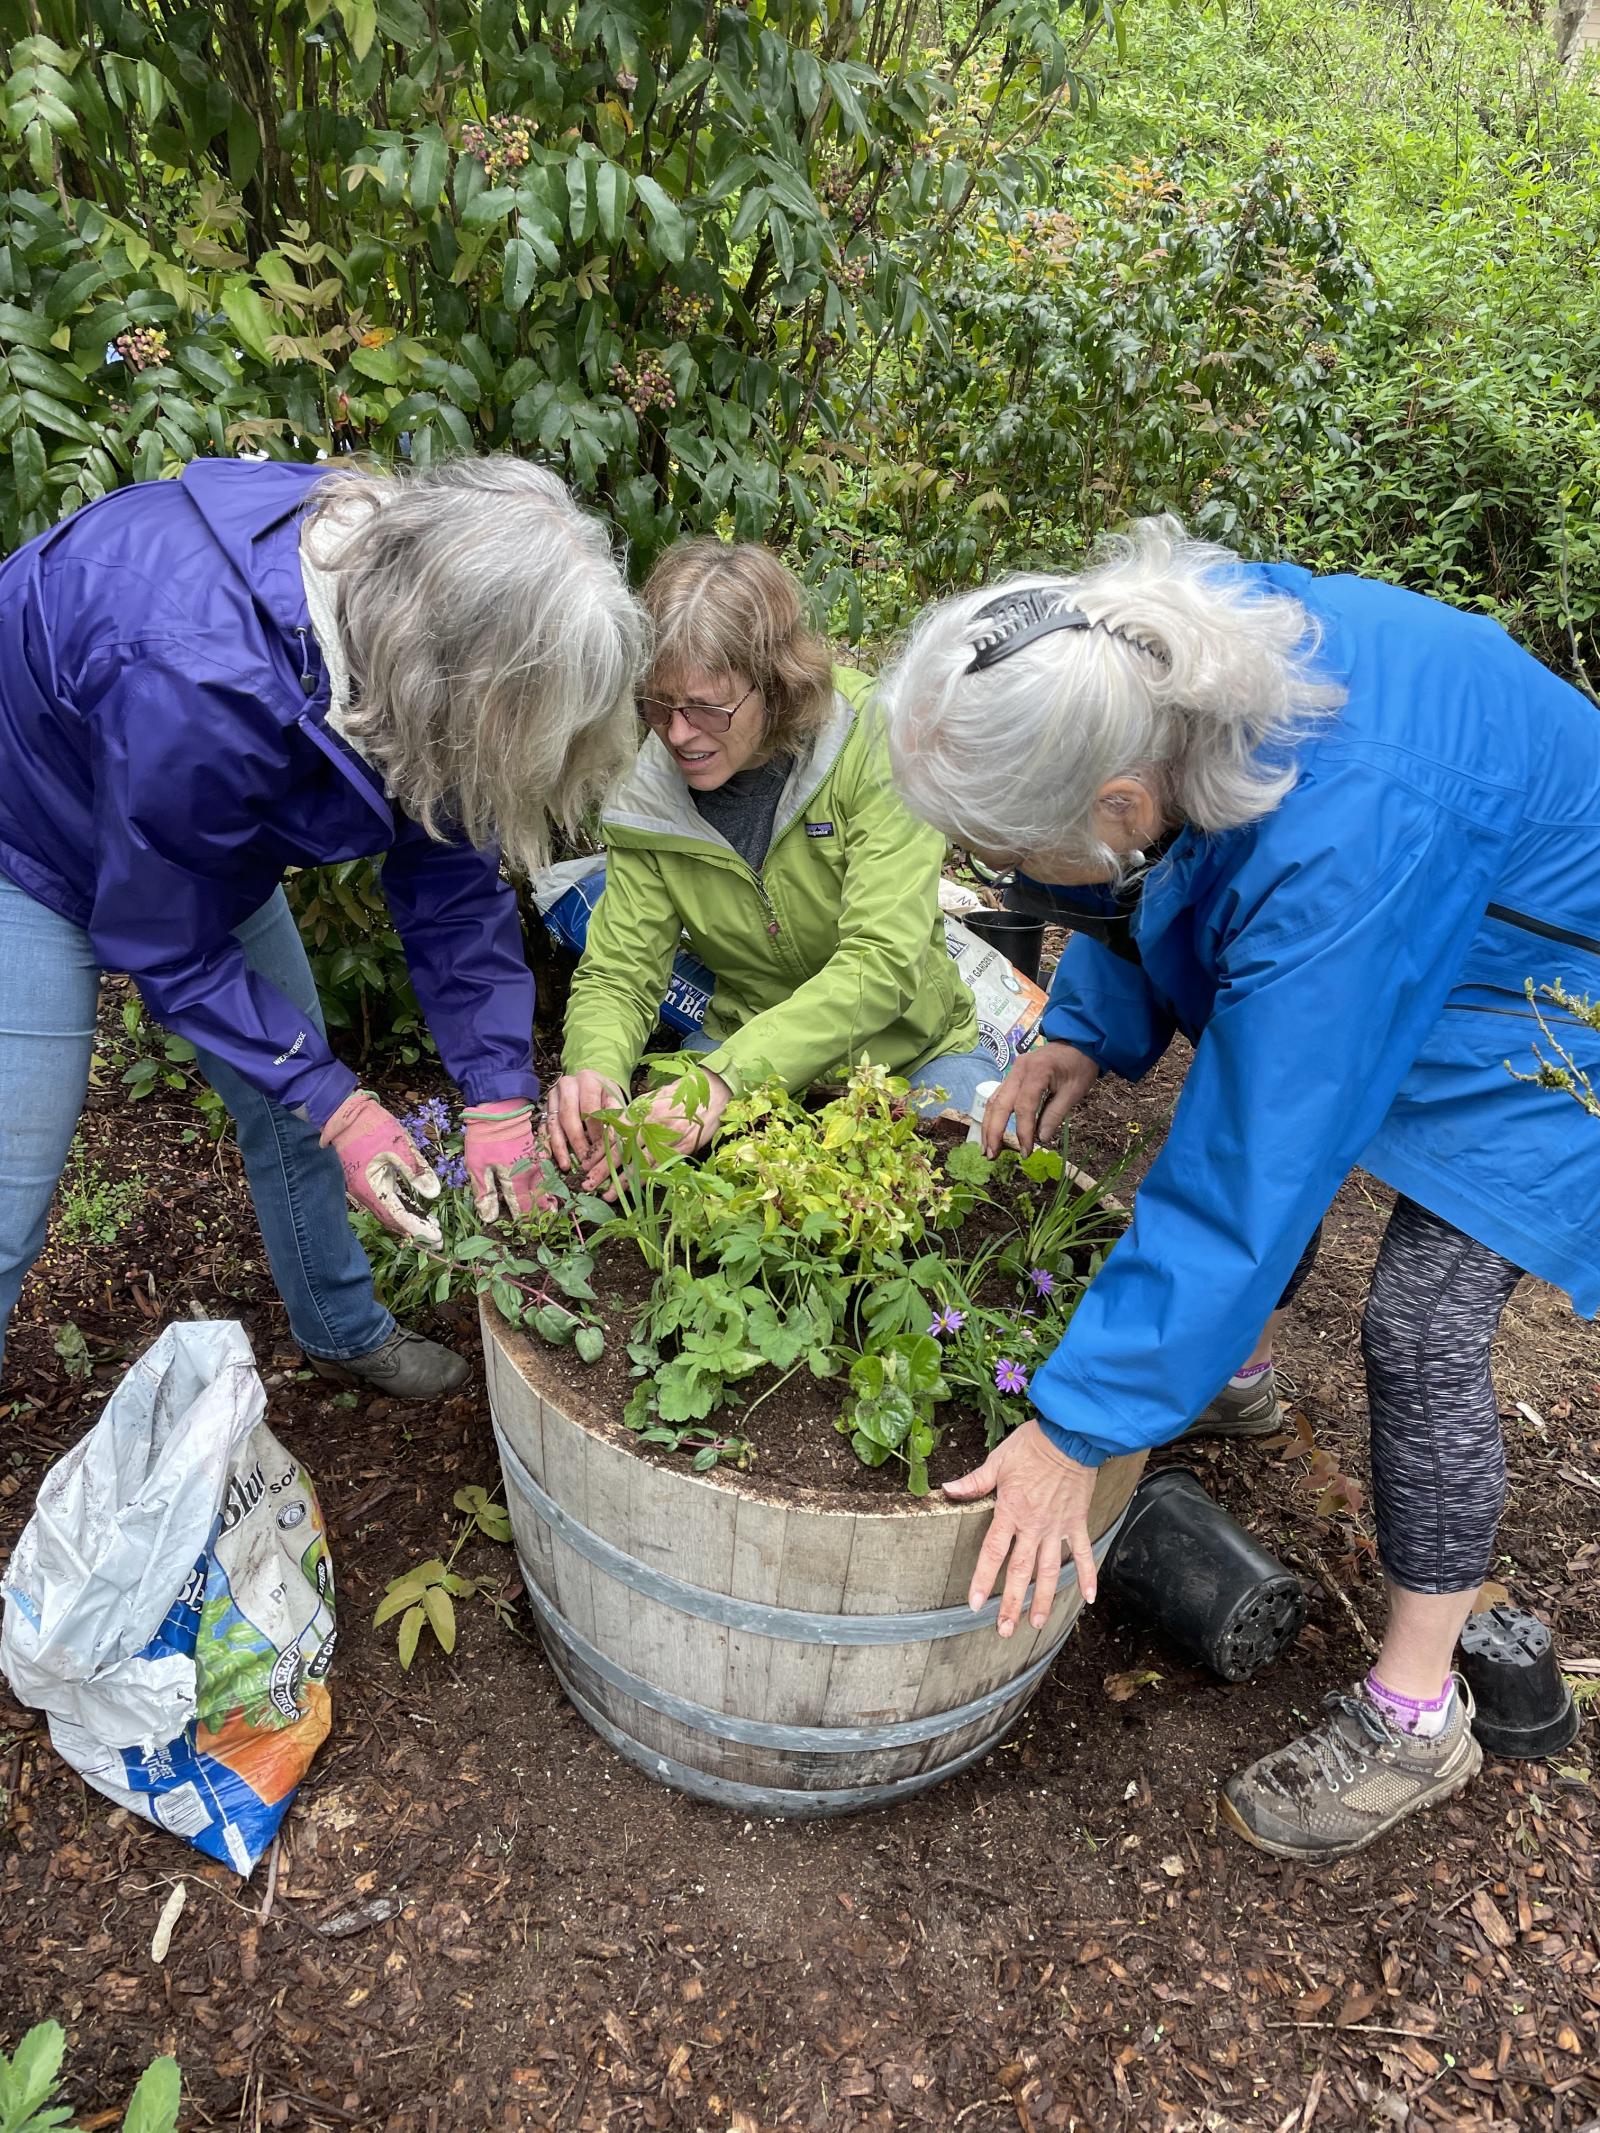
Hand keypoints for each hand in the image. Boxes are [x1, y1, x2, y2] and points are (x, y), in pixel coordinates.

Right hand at [320, 1090, 442, 1247]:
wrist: (342, 1112)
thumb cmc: (371, 1126)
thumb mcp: (400, 1145)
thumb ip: (416, 1171)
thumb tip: (434, 1194)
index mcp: (372, 1187)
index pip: (398, 1216)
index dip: (418, 1229)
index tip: (436, 1239)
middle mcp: (364, 1193)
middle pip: (391, 1219)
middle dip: (414, 1230)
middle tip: (437, 1239)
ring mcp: (362, 1187)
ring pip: (386, 1211)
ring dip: (406, 1221)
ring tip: (429, 1227)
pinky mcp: (364, 1180)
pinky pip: (382, 1200)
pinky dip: (398, 1208)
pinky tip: (413, 1210)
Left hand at [463, 1100, 551, 1221]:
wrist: (500, 1109)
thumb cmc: (484, 1139)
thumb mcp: (477, 1167)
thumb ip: (485, 1194)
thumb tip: (490, 1219)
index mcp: (515, 1181)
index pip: (522, 1208)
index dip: (524, 1222)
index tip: (527, 1234)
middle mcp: (531, 1175)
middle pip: (540, 1200)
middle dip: (543, 1214)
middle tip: (547, 1226)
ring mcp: (538, 1162)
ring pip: (547, 1185)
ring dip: (550, 1199)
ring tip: (554, 1211)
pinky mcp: (540, 1151)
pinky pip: (548, 1171)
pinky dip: (551, 1181)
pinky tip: (552, 1185)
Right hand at [543, 1071, 626, 1182]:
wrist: (591, 1083)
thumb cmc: (605, 1095)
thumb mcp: (616, 1100)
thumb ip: (617, 1118)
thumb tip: (618, 1144)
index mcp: (589, 1080)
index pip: (590, 1109)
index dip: (595, 1132)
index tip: (601, 1152)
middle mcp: (568, 1084)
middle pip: (569, 1116)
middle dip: (577, 1141)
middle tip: (585, 1161)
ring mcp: (554, 1095)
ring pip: (555, 1123)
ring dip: (561, 1147)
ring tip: (567, 1166)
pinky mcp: (546, 1106)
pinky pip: (544, 1128)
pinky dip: (547, 1144)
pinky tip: (550, 1159)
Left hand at [583, 1069, 732, 1196]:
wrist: (712, 1092)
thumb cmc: (678, 1094)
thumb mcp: (651, 1098)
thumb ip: (632, 1114)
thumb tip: (609, 1128)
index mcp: (644, 1111)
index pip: (616, 1134)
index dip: (600, 1151)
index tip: (586, 1163)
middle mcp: (655, 1126)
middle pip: (624, 1152)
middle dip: (604, 1171)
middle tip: (588, 1184)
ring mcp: (671, 1140)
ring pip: (641, 1165)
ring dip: (623, 1182)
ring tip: (607, 1194)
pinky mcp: (683, 1150)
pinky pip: (659, 1168)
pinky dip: (644, 1180)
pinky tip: (631, 1190)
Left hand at [942, 1419, 1099, 1635]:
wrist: (1070, 1437)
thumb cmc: (1032, 1446)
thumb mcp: (998, 1461)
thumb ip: (974, 1481)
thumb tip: (947, 1489)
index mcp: (1010, 1512)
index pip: (993, 1552)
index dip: (982, 1579)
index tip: (975, 1604)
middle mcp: (1034, 1526)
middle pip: (1020, 1571)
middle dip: (1011, 1602)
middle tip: (1004, 1630)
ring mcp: (1058, 1527)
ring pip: (1050, 1570)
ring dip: (1044, 1598)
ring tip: (1037, 1623)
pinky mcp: (1077, 1522)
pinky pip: (1083, 1553)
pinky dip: (1087, 1575)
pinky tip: (1089, 1597)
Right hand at [981, 1041, 1099, 1157]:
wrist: (1078, 1043)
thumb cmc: (1079, 1066)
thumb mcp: (1074, 1092)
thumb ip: (1055, 1115)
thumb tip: (1042, 1139)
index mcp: (1037, 1072)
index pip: (1024, 1107)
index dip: (1023, 1131)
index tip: (1026, 1152)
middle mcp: (1018, 1070)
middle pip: (1000, 1104)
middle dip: (994, 1131)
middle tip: (992, 1155)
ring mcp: (1013, 1071)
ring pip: (994, 1100)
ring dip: (988, 1125)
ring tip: (987, 1148)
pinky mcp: (1012, 1075)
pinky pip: (998, 1096)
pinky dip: (993, 1114)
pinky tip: (991, 1130)